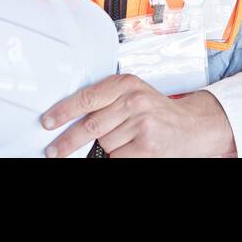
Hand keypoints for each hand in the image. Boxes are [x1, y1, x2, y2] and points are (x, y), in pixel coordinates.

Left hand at [40, 74, 235, 157]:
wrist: (193, 125)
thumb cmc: (158, 111)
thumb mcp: (133, 95)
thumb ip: (106, 101)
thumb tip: (70, 117)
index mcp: (126, 84)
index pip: (86, 98)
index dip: (63, 112)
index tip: (47, 122)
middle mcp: (134, 100)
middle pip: (90, 126)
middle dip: (68, 142)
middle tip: (54, 150)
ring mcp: (142, 124)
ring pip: (104, 144)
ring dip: (107, 148)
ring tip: (125, 140)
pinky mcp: (148, 146)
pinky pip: (117, 157)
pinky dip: (118, 157)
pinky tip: (131, 150)